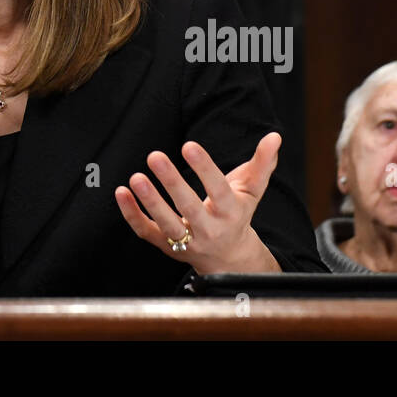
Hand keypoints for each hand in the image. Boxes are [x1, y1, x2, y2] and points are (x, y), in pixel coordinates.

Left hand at [114, 132, 282, 274]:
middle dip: (172, 182)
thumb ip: (261, 164)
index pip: (217, 189)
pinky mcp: (166, 246)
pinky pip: (146, 232)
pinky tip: (121, 192)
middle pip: (189, 208)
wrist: (230, 259)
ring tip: (136, 177)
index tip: (189, 145)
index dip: (204, 168)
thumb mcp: (251, 191)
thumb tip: (274, 137)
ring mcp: (186, 241)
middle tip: (155, 156)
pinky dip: (132, 215)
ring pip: (167, 224)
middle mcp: (209, 229)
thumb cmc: (237, 215)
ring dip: (150, 201)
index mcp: (230, 212)